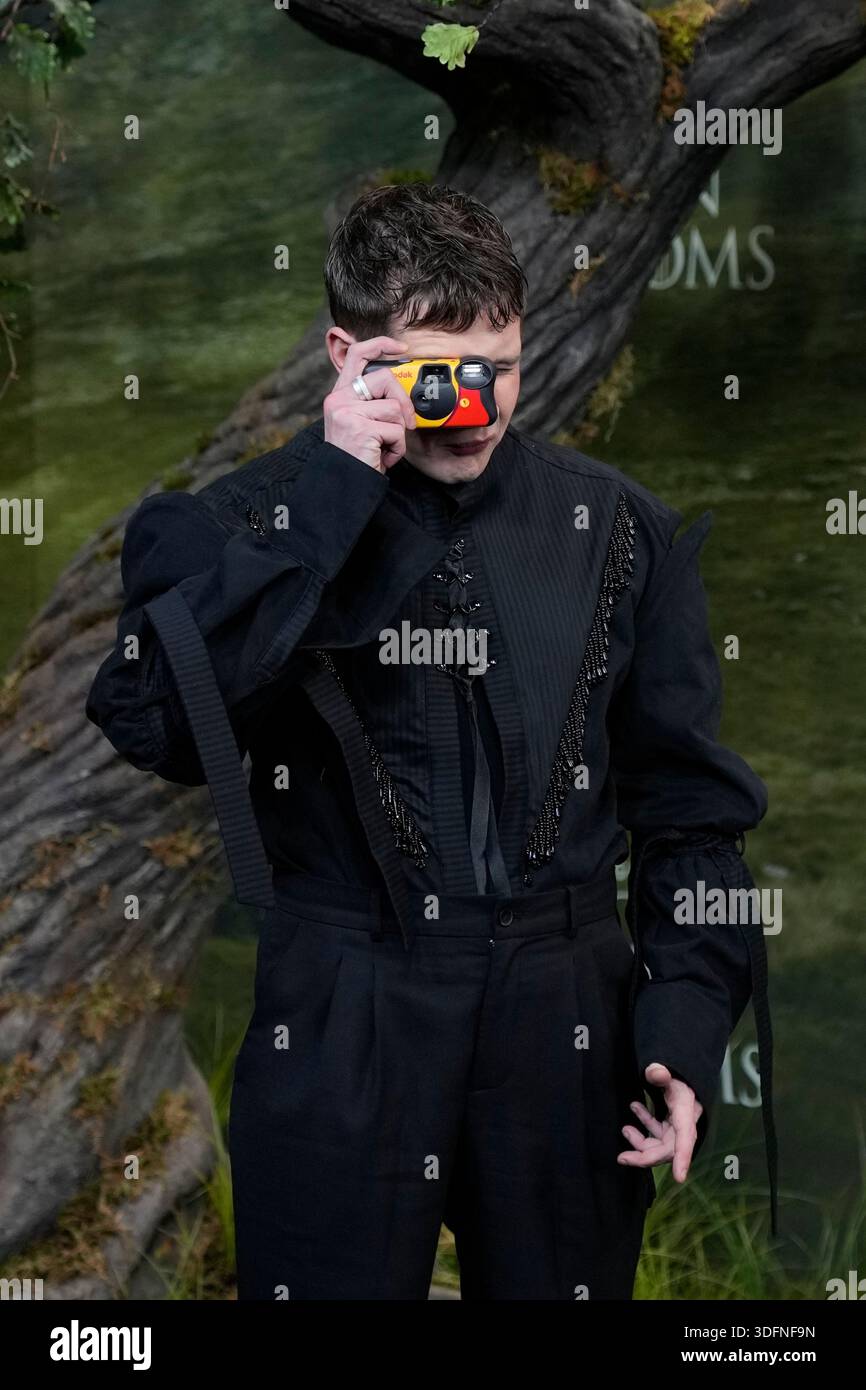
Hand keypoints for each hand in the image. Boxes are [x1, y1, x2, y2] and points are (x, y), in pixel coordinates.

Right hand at [323, 335, 417, 473]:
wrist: (343, 484)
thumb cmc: (356, 457)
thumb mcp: (360, 423)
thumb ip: (373, 403)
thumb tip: (402, 393)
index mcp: (339, 395)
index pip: (356, 354)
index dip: (380, 345)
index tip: (401, 348)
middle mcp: (339, 400)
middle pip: (385, 379)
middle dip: (403, 402)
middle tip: (406, 423)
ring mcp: (347, 413)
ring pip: (394, 408)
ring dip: (398, 433)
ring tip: (384, 447)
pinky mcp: (360, 428)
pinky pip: (396, 431)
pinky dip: (397, 448)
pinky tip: (383, 457)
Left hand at [617, 1061, 702, 1183]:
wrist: (683, 1075)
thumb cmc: (677, 1075)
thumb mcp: (670, 1073)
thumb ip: (660, 1073)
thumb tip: (655, 1072)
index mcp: (687, 1112)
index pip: (686, 1138)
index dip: (682, 1158)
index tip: (679, 1177)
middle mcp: (685, 1124)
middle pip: (668, 1149)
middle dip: (645, 1156)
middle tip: (622, 1158)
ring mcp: (678, 1126)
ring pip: (660, 1145)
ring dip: (641, 1142)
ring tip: (625, 1129)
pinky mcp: (671, 1126)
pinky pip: (657, 1134)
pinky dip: (645, 1126)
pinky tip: (634, 1108)